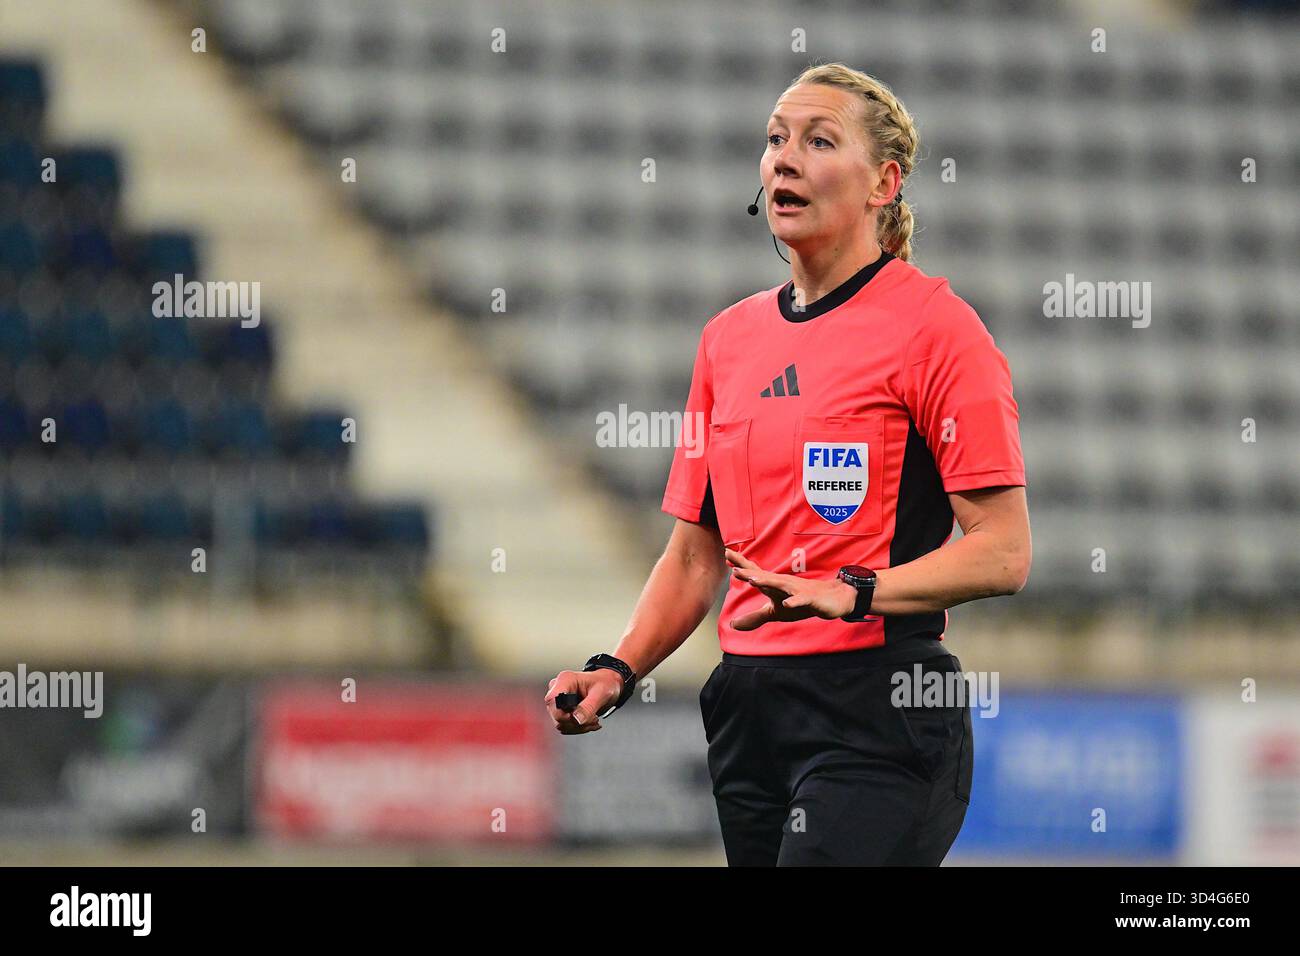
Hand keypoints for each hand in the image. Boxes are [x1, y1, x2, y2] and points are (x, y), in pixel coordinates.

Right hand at [543, 668, 622, 733]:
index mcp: (565, 680)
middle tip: (594, 718)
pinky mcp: (561, 711)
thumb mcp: (601, 693)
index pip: (552, 700)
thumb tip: (576, 720)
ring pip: (561, 724)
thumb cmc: (604, 683)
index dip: (563, 714)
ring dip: (580, 727)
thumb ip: (588, 707)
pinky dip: (579, 728)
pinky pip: (565, 727)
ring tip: (594, 719)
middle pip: (557, 715)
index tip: (579, 717)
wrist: (608, 685)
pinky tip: (590, 721)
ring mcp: (558, 702)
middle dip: (577, 722)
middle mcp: (558, 690)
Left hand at [725, 548, 858, 630]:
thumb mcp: (776, 612)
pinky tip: (786, 604)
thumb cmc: (802, 602)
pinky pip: (801, 600)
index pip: (756, 573)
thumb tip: (733, 625)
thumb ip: (755, 617)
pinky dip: (794, 602)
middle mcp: (784, 584)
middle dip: (749, 571)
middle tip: (733, 565)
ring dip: (767, 582)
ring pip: (780, 585)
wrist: (834, 598)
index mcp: (775, 586)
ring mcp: (797, 590)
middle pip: (764, 576)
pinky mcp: (810, 599)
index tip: (726, 554)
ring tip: (752, 580)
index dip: (742, 565)